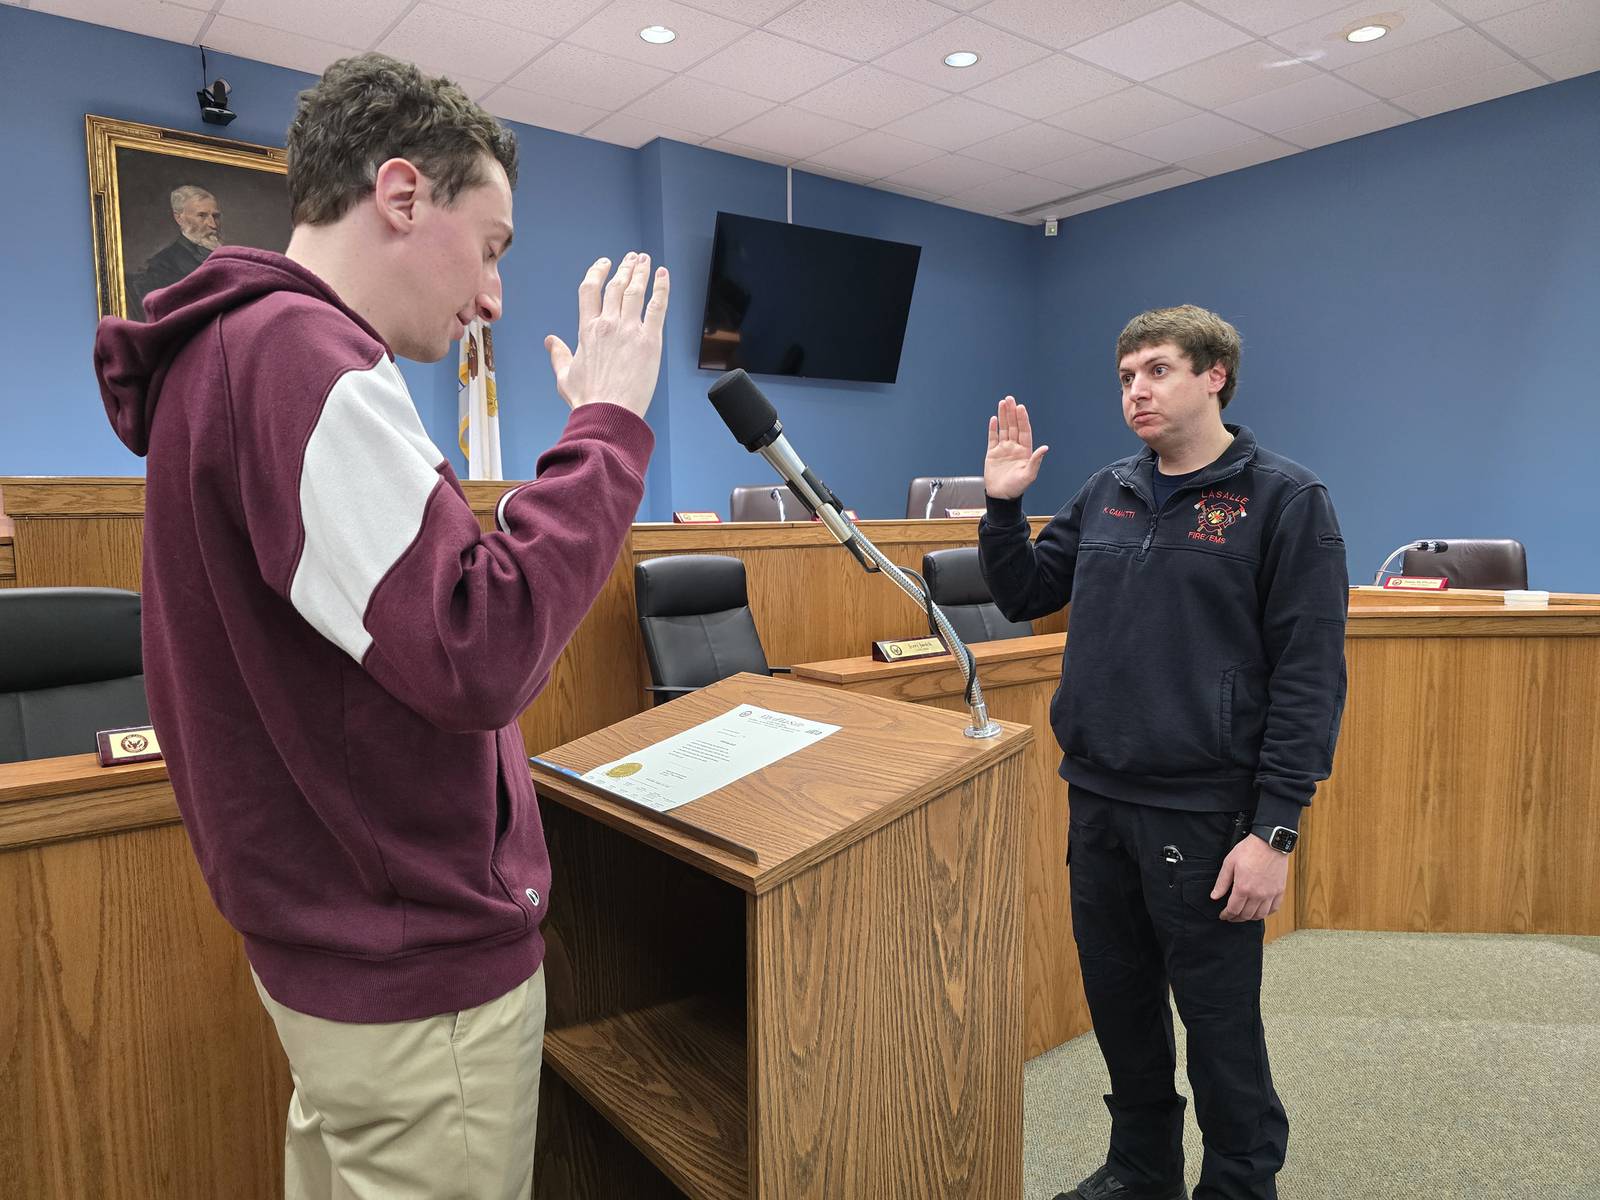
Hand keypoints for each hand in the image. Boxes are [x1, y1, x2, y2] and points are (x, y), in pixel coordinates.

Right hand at [545, 252, 668, 417]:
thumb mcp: (565, 376)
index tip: (604, 264)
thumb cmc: (588, 400)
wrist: (608, 413)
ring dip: (640, 272)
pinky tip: (663, 274)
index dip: (597, 272)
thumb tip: (550, 341)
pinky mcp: (649, 340)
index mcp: (587, 331)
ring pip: (635, 291)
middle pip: (616, 286)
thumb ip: (558, 355)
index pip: (590, 291)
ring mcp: (629, 330)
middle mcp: (607, 324)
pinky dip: (661, 287)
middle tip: (631, 258)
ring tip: (645, 260)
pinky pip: (657, 306)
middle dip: (624, 268)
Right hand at [984, 395, 1047, 500]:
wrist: (1001, 496)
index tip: (1020, 408)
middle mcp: (1014, 447)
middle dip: (1012, 412)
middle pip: (1013, 426)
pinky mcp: (992, 453)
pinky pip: (993, 438)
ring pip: (1004, 429)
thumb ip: (1036, 460)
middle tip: (1010, 399)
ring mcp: (1003, 449)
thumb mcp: (1029, 475)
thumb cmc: (1017, 488)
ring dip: (1003, 416)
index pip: (1024, 431)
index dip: (1022, 419)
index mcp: (1025, 451)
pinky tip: (994, 419)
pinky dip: (993, 428)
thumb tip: (1045, 447)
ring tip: (1002, 403)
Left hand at [1210, 835, 1288, 921]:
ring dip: (1250, 917)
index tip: (1223, 915)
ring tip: (1244, 914)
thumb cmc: (1249, 850)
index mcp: (1243, 888)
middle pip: (1246, 915)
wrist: (1270, 842)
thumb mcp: (1229, 863)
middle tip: (1231, 916)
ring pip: (1260, 915)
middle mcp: (1258, 894)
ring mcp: (1270, 894)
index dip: (1226, 915)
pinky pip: (1274, 908)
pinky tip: (1260, 910)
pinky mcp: (1279, 890)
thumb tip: (1214, 896)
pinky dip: (1266, 913)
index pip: (1233, 910)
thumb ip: (1222, 882)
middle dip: (1236, 918)